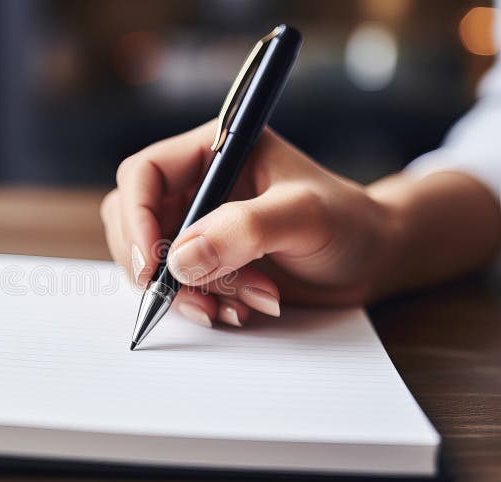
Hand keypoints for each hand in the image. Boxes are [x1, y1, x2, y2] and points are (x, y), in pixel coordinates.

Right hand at [100, 119, 396, 327]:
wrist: (371, 260)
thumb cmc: (349, 223)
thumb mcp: (305, 216)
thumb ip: (245, 230)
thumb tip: (180, 260)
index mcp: (213, 149)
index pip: (143, 175)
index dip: (136, 218)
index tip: (153, 266)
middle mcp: (197, 184)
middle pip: (133, 220)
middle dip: (158, 266)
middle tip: (196, 297)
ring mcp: (198, 224)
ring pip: (151, 260)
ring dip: (184, 292)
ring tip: (237, 304)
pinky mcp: (205, 260)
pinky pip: (175, 286)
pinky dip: (198, 304)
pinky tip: (239, 309)